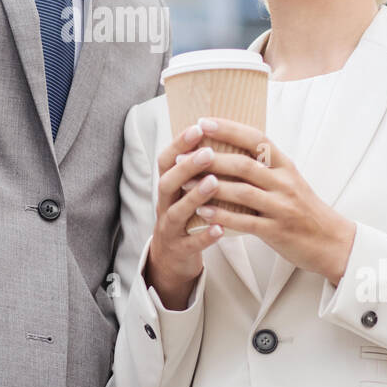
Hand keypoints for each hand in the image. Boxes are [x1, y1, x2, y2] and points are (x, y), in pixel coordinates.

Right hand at [144, 123, 224, 309]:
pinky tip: (220, 228)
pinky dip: (205, 236)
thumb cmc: (186, 217)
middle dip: (186, 167)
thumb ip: (197, 170)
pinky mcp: (179, 250)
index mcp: (168, 188)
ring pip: (177, 212)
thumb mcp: (184, 192)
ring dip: (194, 196)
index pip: (166, 161)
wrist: (171, 259)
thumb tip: (221, 135)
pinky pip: (191, 244)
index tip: (197, 128)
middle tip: (208, 153)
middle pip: (167, 183)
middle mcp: (164, 206)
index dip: (178, 144)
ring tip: (214, 183)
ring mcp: (170, 229)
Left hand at [180, 117, 356, 285]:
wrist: (331, 241)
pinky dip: (222, 216)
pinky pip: (245, 222)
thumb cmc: (304, 209)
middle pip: (244, 164)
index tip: (204, 122)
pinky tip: (202, 212)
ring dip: (211, 187)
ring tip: (186, 182)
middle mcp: (285, 183)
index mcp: (286, 166)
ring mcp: (282, 207)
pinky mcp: (277, 231)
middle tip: (185, 155)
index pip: (256, 139)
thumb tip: (231, 147)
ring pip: (242, 192)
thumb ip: (265, 166)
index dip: (229, 129)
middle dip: (211, 158)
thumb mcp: (289, 180)